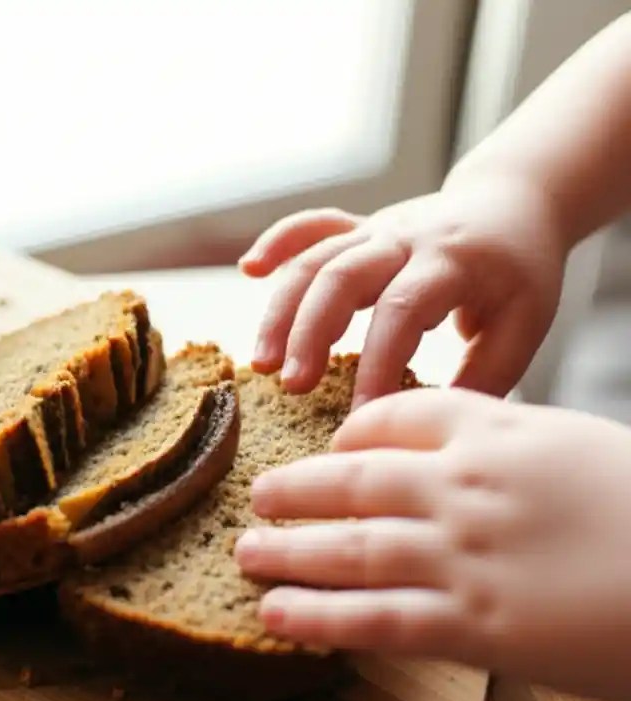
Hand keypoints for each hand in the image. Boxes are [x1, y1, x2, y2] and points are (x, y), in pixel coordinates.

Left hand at [233, 388, 630, 700]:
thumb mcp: (580, 452)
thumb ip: (513, 452)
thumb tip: (466, 463)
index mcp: (500, 431)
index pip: (398, 416)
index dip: (353, 433)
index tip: (333, 449)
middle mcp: (468, 485)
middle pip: (353, 479)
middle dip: (298, 490)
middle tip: (261, 498)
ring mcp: (465, 554)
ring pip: (349, 547)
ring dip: (288, 551)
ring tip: (248, 553)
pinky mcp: (475, 623)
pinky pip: (373, 616)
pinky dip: (316, 616)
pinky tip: (276, 614)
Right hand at [239, 179, 567, 406]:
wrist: (514, 200)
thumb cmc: (520, 272)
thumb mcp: (524, 323)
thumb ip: (484, 374)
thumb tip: (436, 426)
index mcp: (452, 261)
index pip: (402, 312)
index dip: (377, 365)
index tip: (360, 418)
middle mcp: (405, 238)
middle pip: (342, 277)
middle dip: (310, 333)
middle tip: (293, 386)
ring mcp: (376, 229)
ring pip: (315, 260)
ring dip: (281, 309)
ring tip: (262, 363)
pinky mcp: (358, 226)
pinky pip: (312, 227)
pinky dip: (278, 242)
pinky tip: (250, 270)